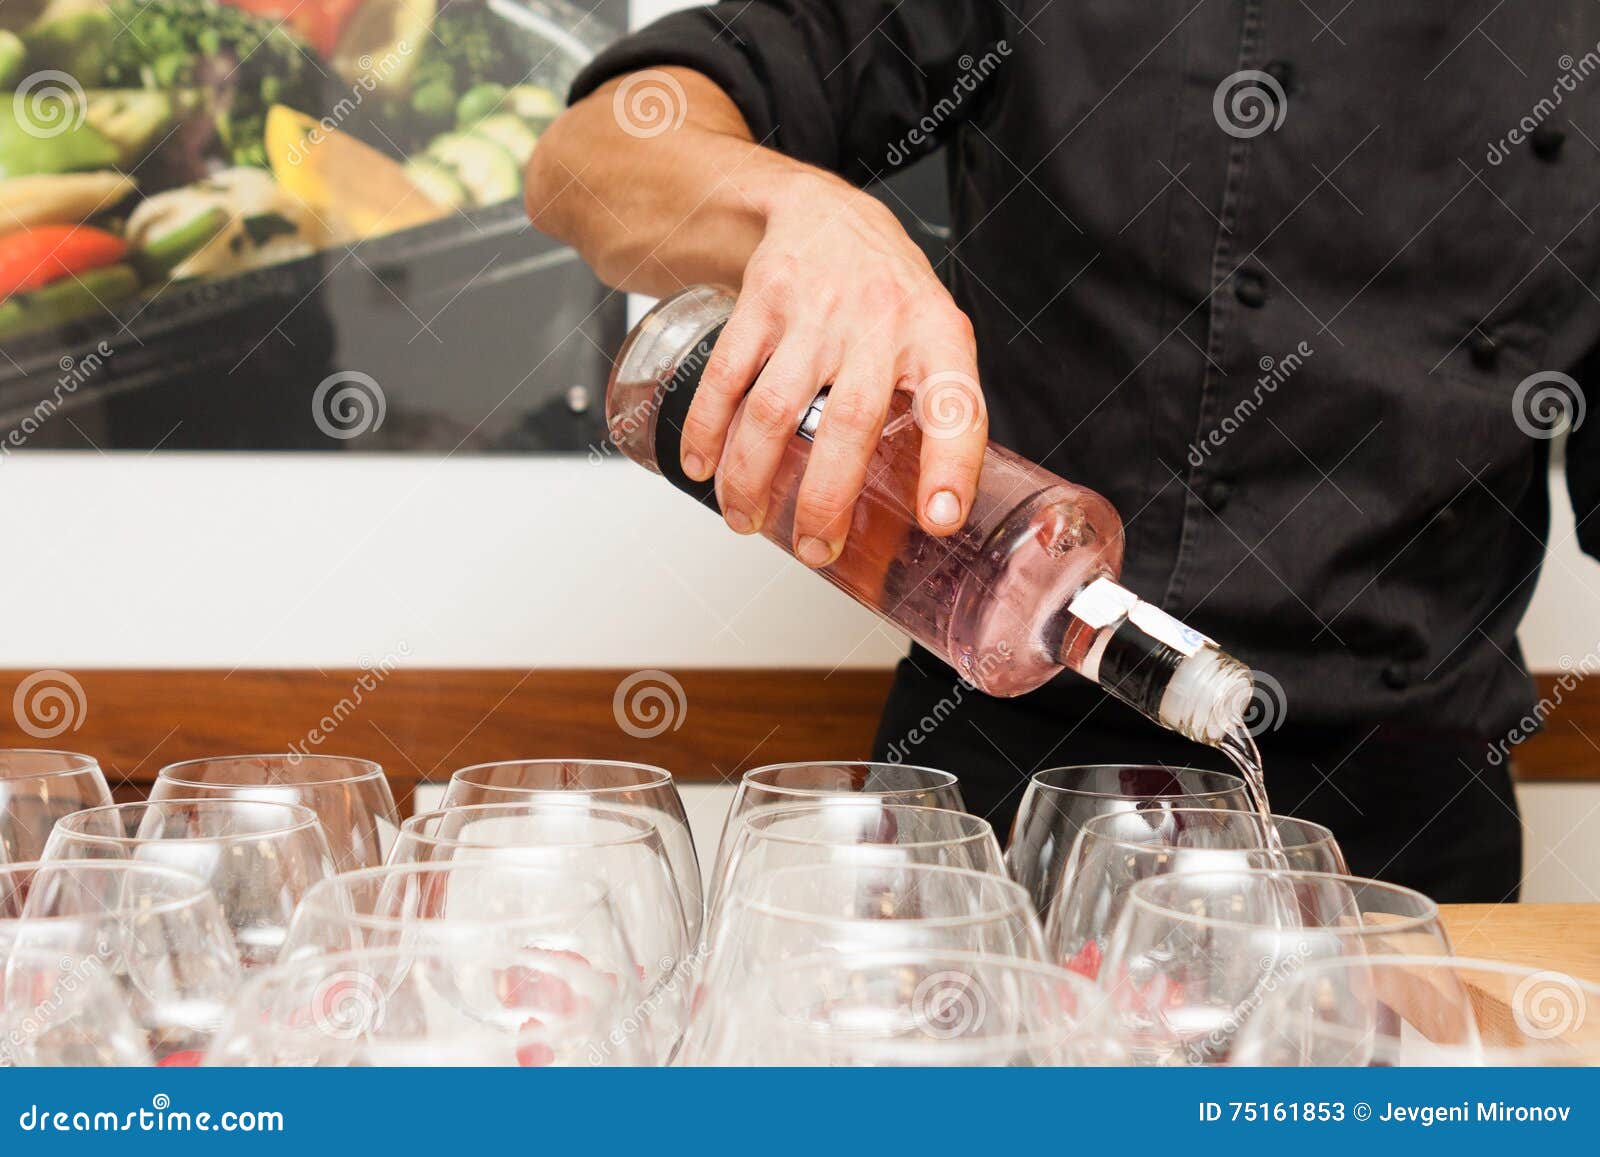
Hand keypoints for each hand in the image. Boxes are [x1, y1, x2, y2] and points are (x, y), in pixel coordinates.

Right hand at [679, 170, 987, 565]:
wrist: (825, 212)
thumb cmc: (888, 293)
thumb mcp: (934, 338)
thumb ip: (935, 411)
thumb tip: (931, 512)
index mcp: (937, 337)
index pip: (955, 406)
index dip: (951, 467)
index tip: (938, 519)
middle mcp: (880, 322)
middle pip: (850, 424)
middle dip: (825, 500)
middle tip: (815, 550)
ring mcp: (817, 310)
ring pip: (774, 410)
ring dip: (752, 477)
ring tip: (745, 520)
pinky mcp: (762, 302)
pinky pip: (726, 377)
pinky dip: (706, 429)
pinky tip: (701, 467)